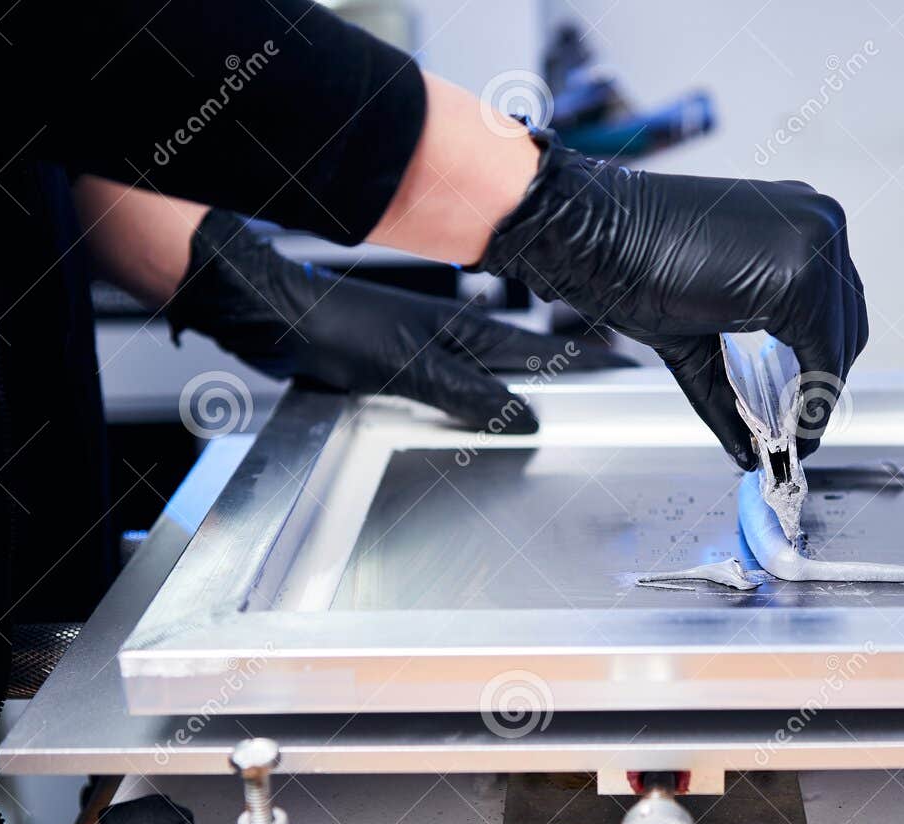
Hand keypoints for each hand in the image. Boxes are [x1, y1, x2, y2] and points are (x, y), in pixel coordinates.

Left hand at [165, 209, 633, 432]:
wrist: (282, 323)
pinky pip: (465, 384)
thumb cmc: (340, 333)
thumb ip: (474, 397)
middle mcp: (459, 336)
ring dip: (529, 387)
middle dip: (568, 375)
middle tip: (607, 388)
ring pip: (497, 373)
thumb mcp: (417, 372)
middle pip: (528, 363)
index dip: (585, 365)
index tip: (621, 373)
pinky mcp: (411, 361)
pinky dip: (487, 397)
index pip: (545, 354)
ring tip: (564, 400)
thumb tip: (526, 419)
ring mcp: (436, 346)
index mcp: (470, 333)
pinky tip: (487, 408)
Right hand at [469, 135, 867, 467]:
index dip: (822, 367)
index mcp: (798, 221)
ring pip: (840, 342)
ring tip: (788, 434)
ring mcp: (816, 244)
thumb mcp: (701, 330)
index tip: (804, 413)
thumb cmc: (634, 267)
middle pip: (846, 324)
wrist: (600, 239)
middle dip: (822, 383)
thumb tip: (748, 449)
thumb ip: (734, 385)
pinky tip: (790, 425)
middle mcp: (820, 222)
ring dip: (818, 396)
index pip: (832, 305)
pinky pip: (823, 353)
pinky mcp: (804, 276)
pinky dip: (812, 397)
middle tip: (796, 430)